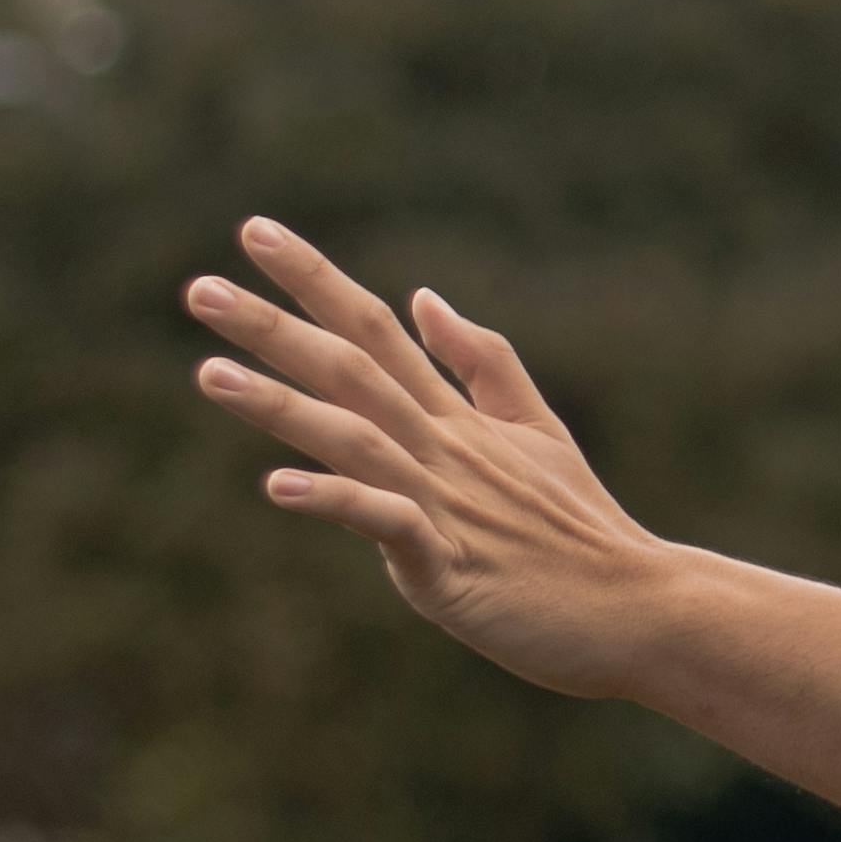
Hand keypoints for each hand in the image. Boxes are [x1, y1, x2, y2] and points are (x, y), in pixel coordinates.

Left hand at [183, 219, 683, 694]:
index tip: (255, 232)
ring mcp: (446, 504)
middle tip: (198, 289)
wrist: (642, 609)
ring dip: (279, 405)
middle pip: (350, 369)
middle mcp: (443, 448)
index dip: (314, 279)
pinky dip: (337, 501)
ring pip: (354, 437)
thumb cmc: (583, 532)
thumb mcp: (540, 431)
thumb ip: (481, 363)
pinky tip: (279, 487)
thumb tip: (423, 297)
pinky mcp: (450, 568)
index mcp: (456, 417)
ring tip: (207, 375)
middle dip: (272, 327)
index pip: (376, 327)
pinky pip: (387, 523)